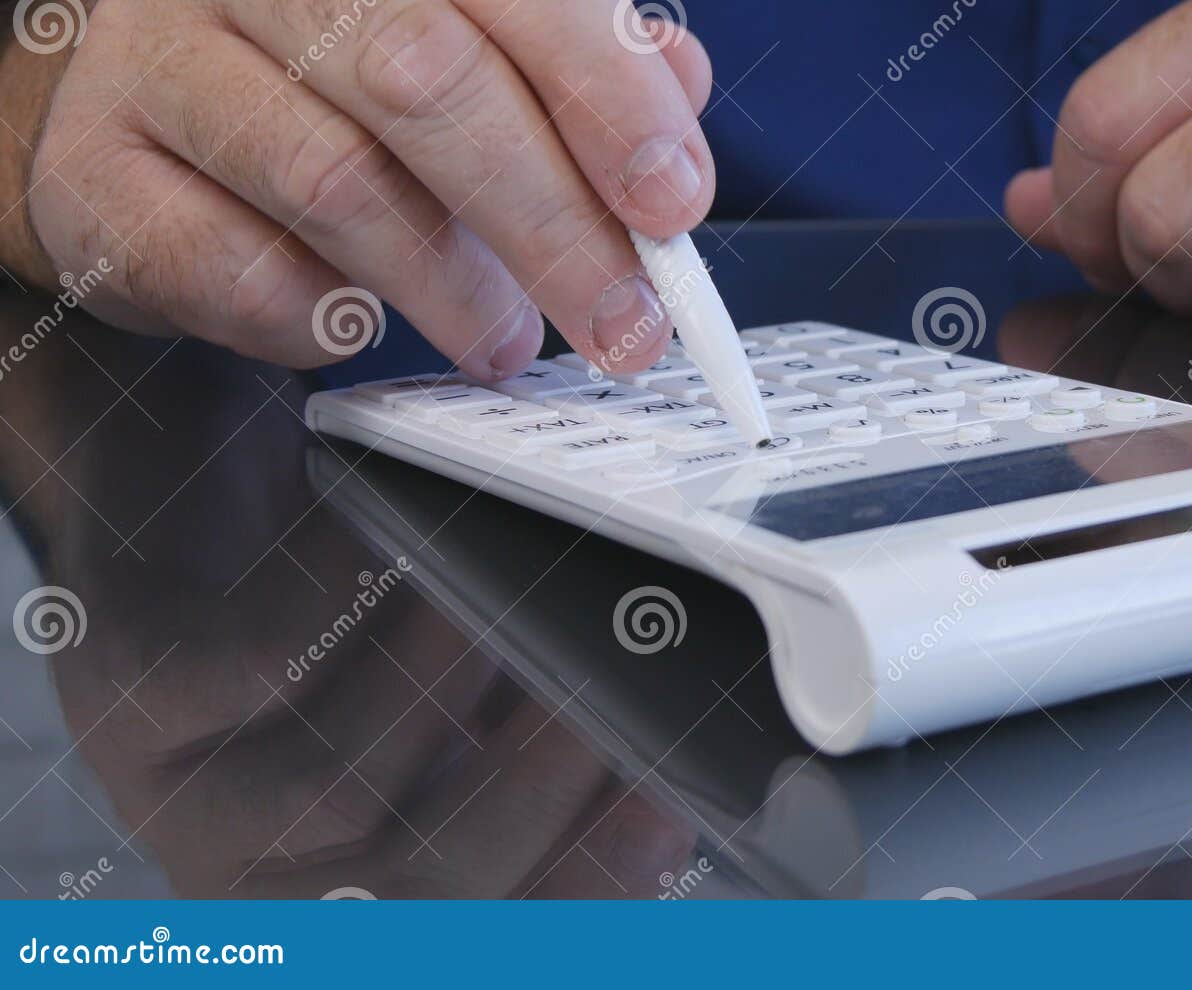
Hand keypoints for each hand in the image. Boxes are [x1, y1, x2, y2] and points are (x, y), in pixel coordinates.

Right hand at [10, 0, 715, 376]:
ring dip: (449, 286)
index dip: (607, 97)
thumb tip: (675, 90)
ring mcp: (159, 62)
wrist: (143, 105)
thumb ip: (577, 63)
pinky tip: (358, 318)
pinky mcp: (96, 174)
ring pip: (335, 182)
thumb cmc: (334, 71)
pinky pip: (236, 269)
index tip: (670, 203)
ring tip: (502, 336)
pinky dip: (323, 318)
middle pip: (428, 83)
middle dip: (551, 223)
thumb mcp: (475, 42)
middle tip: (621, 321)